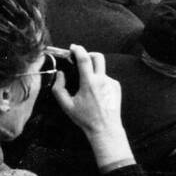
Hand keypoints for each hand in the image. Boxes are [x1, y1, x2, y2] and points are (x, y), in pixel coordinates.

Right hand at [51, 44, 132, 167]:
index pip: (85, 59)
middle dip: (89, 54)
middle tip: (81, 59)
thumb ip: (59, 88)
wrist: (105, 128)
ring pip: (101, 69)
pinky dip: (99, 81)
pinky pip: (106, 78)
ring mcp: (111, 82)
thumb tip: (60, 74)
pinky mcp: (116, 86)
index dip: (78, 50)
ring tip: (87, 86)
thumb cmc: (85, 118)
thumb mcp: (66, 105)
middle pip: (98, 56)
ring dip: (93, 71)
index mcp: (89, 83)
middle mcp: (102, 80)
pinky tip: (96, 93)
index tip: (73, 47)